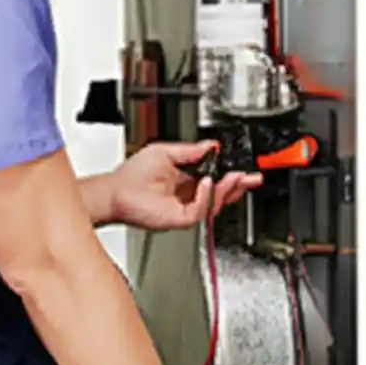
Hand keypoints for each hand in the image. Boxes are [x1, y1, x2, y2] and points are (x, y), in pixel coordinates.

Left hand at [105, 140, 262, 230]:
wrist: (116, 191)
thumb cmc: (132, 174)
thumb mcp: (166, 152)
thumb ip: (191, 151)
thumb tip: (211, 146)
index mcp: (187, 179)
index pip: (216, 179)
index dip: (231, 175)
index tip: (243, 169)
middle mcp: (188, 195)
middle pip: (221, 194)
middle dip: (238, 185)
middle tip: (249, 177)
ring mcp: (185, 208)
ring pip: (215, 204)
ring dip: (226, 190)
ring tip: (232, 177)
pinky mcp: (179, 218)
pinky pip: (200, 210)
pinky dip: (207, 197)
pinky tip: (208, 182)